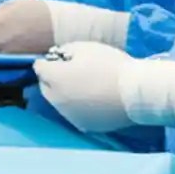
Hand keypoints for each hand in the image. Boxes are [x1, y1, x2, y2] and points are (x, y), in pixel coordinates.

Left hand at [33, 42, 174, 132]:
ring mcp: (70, 116)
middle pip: (46, 88)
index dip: (48, 61)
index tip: (59, 59)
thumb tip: (58, 59)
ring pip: (59, 103)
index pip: (39, 68)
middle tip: (70, 72)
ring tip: (85, 86)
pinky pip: (74, 114)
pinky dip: (78, 107)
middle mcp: (57, 100)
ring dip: (65, 94)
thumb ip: (65, 52)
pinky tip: (94, 100)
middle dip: (53, 79)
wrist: (135, 92)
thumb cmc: (110, 65)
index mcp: (55, 78)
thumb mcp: (85, 48)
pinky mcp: (84, 126)